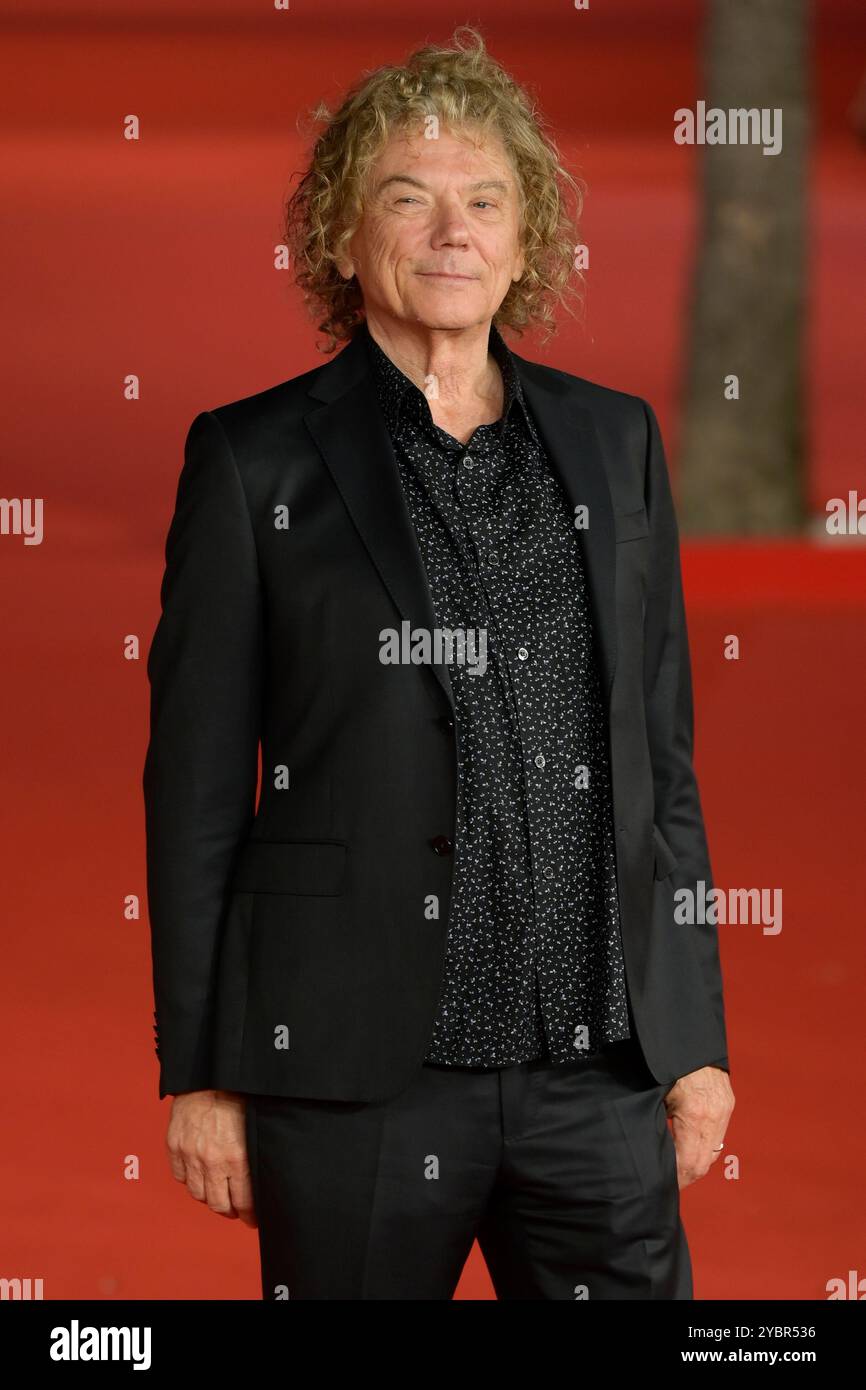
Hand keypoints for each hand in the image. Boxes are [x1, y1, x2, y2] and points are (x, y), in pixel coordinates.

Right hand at [165, 1089, 256, 1225]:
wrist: (210, 1072)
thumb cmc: (238, 1096)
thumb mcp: (255, 1127)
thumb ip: (255, 1156)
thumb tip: (264, 1179)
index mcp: (237, 1158)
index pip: (244, 1202)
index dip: (250, 1215)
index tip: (253, 1219)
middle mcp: (212, 1161)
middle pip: (219, 1205)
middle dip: (230, 1210)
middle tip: (236, 1209)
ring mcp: (190, 1154)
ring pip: (198, 1194)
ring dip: (209, 1196)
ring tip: (219, 1192)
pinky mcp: (174, 1146)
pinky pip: (180, 1176)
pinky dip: (190, 1179)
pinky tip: (200, 1174)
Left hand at [663, 1065, 734, 1188]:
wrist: (689, 1040)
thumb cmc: (664, 1065)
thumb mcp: (655, 1097)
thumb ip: (658, 1126)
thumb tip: (652, 1152)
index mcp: (695, 1115)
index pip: (689, 1163)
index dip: (677, 1180)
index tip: (663, 1186)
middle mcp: (715, 1116)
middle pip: (703, 1163)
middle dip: (686, 1176)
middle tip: (669, 1182)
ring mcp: (724, 1110)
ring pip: (713, 1152)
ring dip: (696, 1163)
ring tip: (677, 1169)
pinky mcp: (727, 1104)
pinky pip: (718, 1136)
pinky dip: (704, 1147)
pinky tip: (689, 1148)